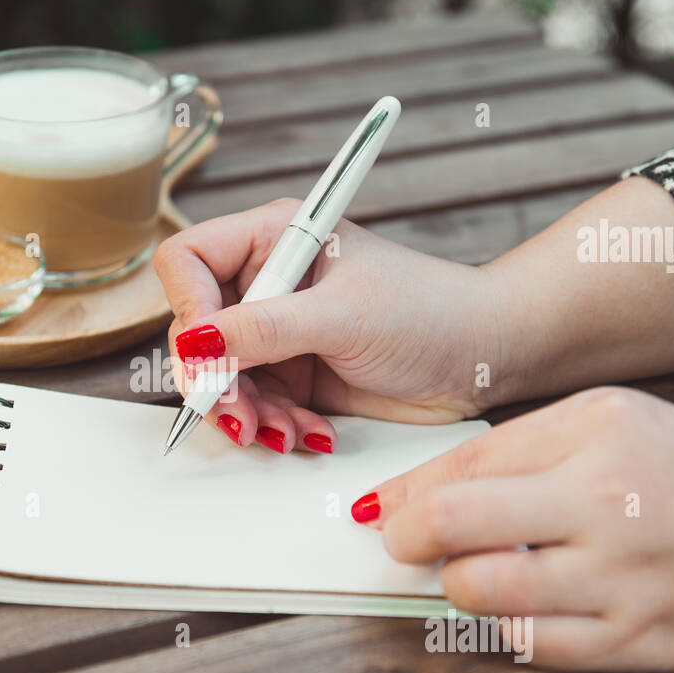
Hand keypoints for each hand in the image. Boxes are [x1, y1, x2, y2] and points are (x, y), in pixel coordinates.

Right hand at [153, 199, 501, 452]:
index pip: (189, 262)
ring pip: (221, 379)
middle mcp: (268, 282)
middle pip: (196, 330)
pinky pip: (256, 408)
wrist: (486, 358)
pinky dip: (276, 427)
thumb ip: (265, 329)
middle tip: (238, 414)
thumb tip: (194, 343)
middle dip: (215, 379)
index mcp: (275, 238)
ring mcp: (279, 332)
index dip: (188, 308)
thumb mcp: (344, 317)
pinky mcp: (294, 376)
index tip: (207, 354)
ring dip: (247, 414)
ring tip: (284, 433)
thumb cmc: (432, 312)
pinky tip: (311, 434)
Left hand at [352, 387, 673, 670]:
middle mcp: (608, 497)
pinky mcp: (640, 640)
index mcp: (599, 427)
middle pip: (450, 523)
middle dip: (405, 539)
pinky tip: (527, 608)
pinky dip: (511, 629)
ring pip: (478, 592)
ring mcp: (625, 575)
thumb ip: (524, 450)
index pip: (461, 462)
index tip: (380, 510)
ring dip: (456, 587)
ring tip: (471, 575)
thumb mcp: (620, 425)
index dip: (402, 492)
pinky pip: (531, 645)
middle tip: (402, 545)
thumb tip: (421, 492)